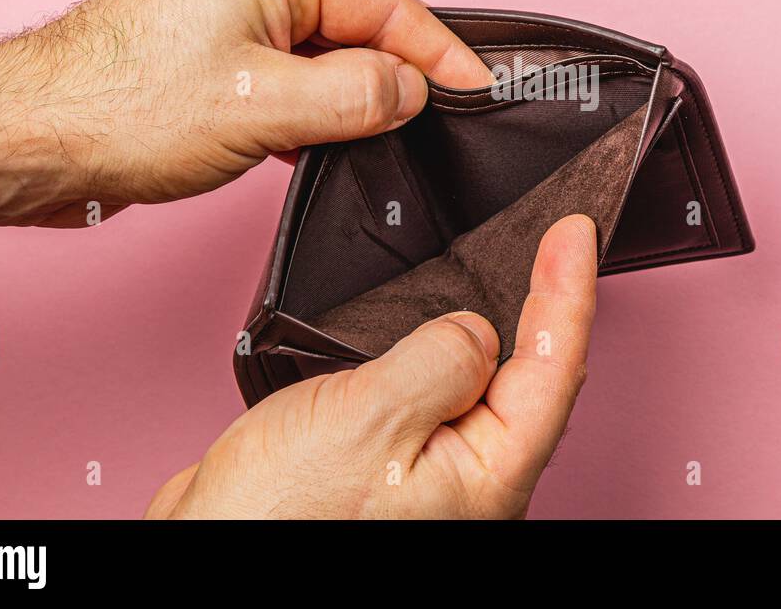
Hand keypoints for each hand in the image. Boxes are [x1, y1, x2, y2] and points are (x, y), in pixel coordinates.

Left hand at [0, 0, 492, 248]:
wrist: (29, 138)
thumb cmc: (120, 108)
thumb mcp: (263, 107)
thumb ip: (354, 95)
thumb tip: (411, 89)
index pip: (387, 3)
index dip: (440, 53)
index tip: (479, 90)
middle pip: (360, 21)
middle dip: (399, 72)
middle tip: (439, 122)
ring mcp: (231, 12)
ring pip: (327, 50)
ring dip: (355, 94)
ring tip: (383, 139)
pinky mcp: (215, 52)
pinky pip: (292, 70)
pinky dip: (317, 106)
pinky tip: (323, 143)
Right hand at [146, 215, 596, 518]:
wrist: (206, 547)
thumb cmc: (279, 516)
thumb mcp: (370, 418)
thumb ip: (439, 361)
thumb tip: (475, 331)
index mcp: (485, 477)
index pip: (554, 370)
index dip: (569, 292)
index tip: (574, 233)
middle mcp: (467, 479)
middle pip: (531, 377)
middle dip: (546, 305)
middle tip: (559, 240)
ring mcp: (430, 471)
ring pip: (481, 382)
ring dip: (494, 323)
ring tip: (516, 269)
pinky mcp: (388, 461)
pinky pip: (433, 392)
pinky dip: (440, 349)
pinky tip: (433, 327)